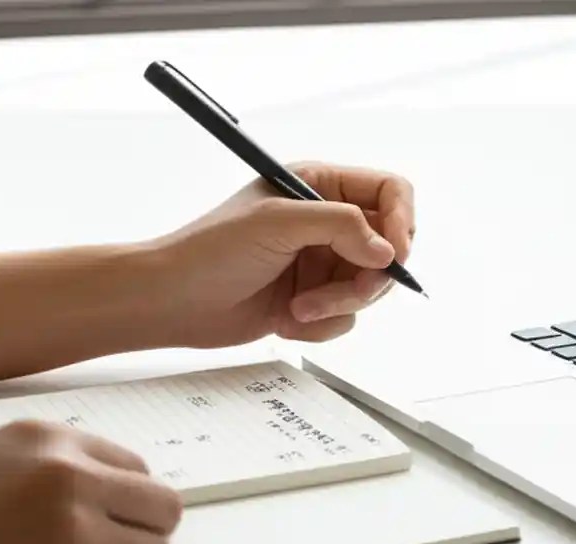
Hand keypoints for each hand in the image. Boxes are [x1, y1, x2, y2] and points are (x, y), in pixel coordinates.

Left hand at [150, 162, 414, 347]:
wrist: (172, 302)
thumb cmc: (210, 251)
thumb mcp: (278, 222)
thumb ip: (341, 226)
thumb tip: (386, 251)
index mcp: (319, 185)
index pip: (390, 192)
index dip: (403, 222)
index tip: (395, 255)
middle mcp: (327, 222)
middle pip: (389, 247)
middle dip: (368, 277)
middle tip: (347, 291)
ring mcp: (322, 262)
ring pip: (370, 287)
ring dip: (339, 304)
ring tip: (300, 308)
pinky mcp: (315, 299)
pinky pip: (348, 317)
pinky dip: (322, 324)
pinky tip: (286, 318)